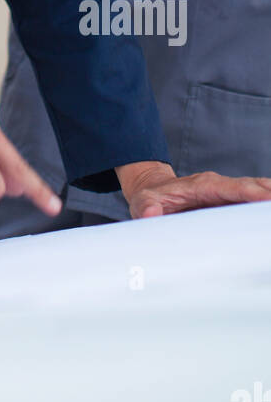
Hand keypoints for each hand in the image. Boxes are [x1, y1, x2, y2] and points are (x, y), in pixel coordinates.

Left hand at [116, 160, 270, 217]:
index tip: (266, 197)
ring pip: (253, 192)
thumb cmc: (150, 198)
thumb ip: (146, 208)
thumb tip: (151, 214)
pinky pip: (249, 201)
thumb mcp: (143, 202)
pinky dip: (262, 205)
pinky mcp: (227, 203)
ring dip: (267, 197)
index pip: (229, 188)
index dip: (248, 192)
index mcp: (201, 185)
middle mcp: (217, 186)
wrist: (152, 191)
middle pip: (248, 187)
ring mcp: (225, 194)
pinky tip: (268, 216)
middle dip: (266, 193)